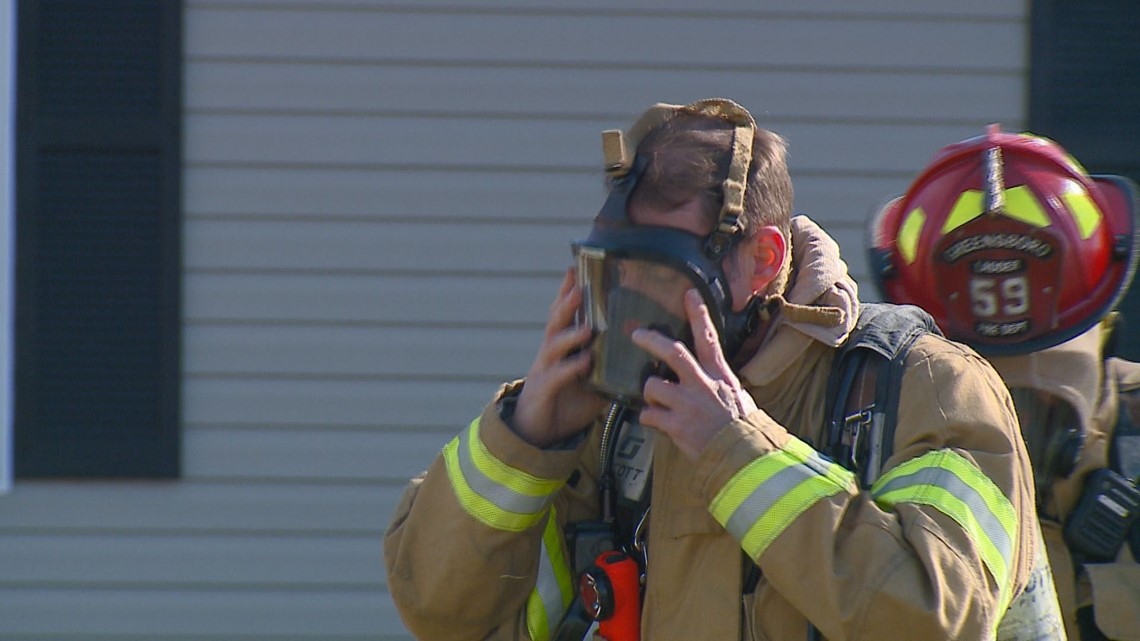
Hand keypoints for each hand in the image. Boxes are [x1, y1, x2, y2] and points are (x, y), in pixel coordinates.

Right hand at [512, 270, 606, 446]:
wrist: (540, 433)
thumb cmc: (568, 402)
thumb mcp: (595, 383)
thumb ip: (612, 369)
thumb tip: (643, 358)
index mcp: (562, 347)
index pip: (566, 314)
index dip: (569, 292)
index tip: (577, 269)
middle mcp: (551, 353)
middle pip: (556, 321)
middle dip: (567, 303)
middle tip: (580, 287)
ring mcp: (544, 369)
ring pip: (554, 345)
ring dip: (570, 334)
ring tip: (587, 327)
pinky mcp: (543, 389)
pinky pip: (556, 375)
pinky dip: (570, 368)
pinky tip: (584, 362)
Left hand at [632, 289, 758, 459]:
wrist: (744, 458)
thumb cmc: (743, 429)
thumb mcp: (738, 397)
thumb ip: (719, 383)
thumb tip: (710, 375)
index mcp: (720, 376)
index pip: (709, 339)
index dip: (698, 314)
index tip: (689, 294)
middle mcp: (703, 385)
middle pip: (673, 353)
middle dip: (652, 340)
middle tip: (637, 334)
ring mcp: (688, 404)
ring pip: (653, 386)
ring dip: (649, 392)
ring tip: (655, 401)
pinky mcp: (676, 425)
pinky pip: (649, 415)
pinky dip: (648, 418)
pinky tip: (655, 422)